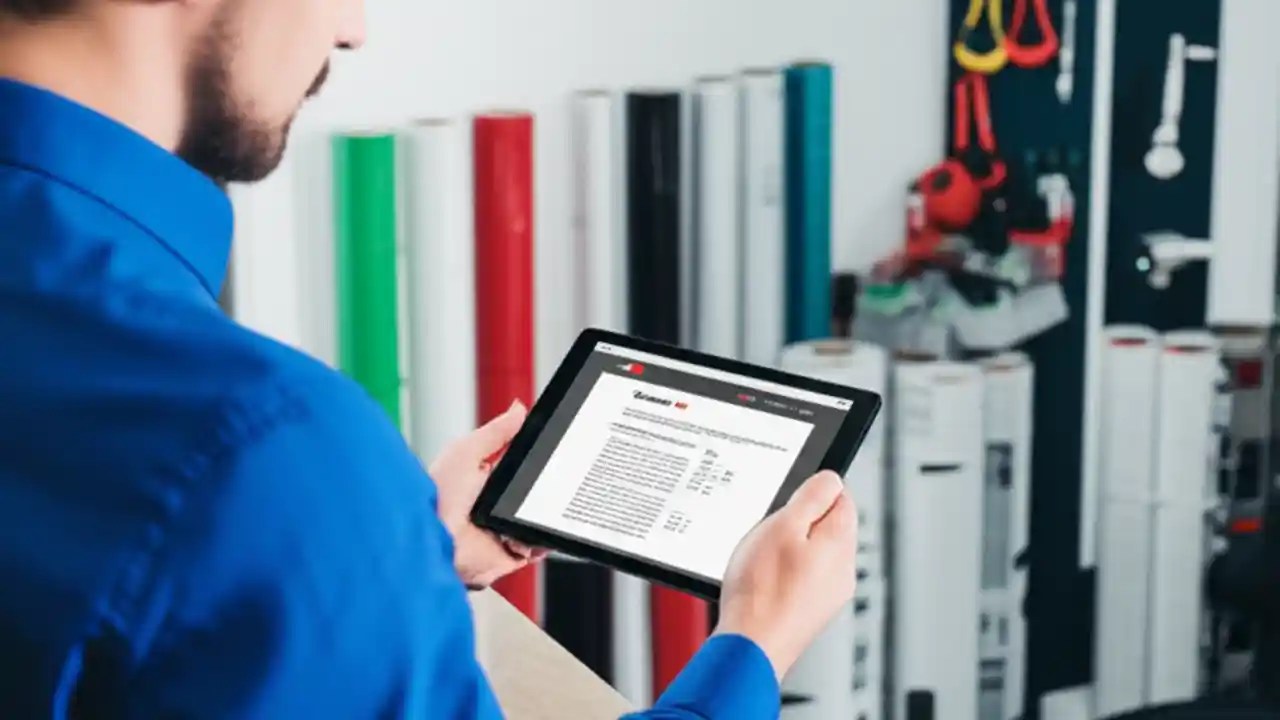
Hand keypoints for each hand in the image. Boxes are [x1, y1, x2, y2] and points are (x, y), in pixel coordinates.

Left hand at [429, 400, 547, 588]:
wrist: (434, 539)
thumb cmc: (436, 498)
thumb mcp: (466, 451)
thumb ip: (495, 432)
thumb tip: (519, 409)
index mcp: (484, 481)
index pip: (517, 468)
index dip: (533, 461)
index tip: (551, 451)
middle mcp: (494, 508)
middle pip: (532, 494)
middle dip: (545, 488)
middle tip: (553, 478)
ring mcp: (503, 532)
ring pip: (538, 520)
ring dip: (544, 513)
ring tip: (540, 505)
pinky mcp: (510, 554)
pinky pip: (537, 546)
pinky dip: (542, 539)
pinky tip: (535, 529)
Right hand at [714, 470, 857, 679]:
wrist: (750, 645)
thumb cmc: (762, 590)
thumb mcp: (782, 526)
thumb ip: (811, 498)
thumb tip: (831, 479)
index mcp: (841, 543)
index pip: (843, 498)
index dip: (814, 492)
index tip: (790, 498)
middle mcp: (843, 571)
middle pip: (829, 527)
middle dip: (800, 523)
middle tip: (771, 532)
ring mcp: (829, 595)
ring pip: (815, 554)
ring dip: (791, 549)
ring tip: (764, 561)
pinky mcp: (813, 611)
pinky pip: (805, 578)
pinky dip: (786, 574)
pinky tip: (764, 582)